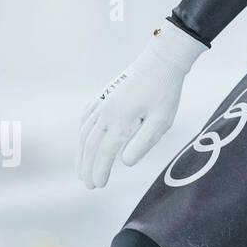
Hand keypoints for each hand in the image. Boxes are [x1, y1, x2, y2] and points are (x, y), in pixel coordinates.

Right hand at [77, 21, 206, 189]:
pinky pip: (86, 119)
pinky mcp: (103, 96)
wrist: (161, 61)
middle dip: (87, 167)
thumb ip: (144, 142)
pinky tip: (84, 143)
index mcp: (121, 119)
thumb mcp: (162, 120)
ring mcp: (101, 102)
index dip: (100, 170)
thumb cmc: (165, 92)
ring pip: (84, 133)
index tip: (99, 185)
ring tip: (82, 171)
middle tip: (89, 185)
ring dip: (81, 154)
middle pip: (90, 145)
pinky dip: (82, 134)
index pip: (105, 152)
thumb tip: (125, 163)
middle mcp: (106, 111)